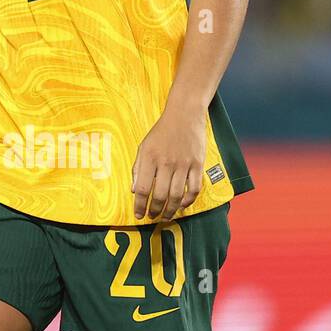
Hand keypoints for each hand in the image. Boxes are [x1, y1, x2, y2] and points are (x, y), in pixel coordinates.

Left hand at [131, 106, 206, 221]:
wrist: (184, 114)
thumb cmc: (162, 132)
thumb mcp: (144, 147)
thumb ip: (138, 168)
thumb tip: (133, 190)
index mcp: (149, 158)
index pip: (142, 188)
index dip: (139, 205)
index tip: (139, 214)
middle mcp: (166, 162)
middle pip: (160, 195)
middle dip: (155, 211)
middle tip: (153, 217)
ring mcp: (183, 164)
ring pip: (177, 195)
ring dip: (170, 210)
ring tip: (166, 216)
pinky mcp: (198, 164)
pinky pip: (194, 188)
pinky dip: (188, 200)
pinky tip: (182, 205)